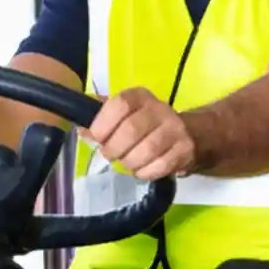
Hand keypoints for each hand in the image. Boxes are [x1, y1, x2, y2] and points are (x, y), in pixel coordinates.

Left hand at [82, 87, 197, 180]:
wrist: (187, 133)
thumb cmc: (145, 124)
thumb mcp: (124, 115)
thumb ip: (100, 119)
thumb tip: (81, 128)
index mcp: (139, 96)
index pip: (119, 104)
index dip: (103, 124)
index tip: (97, 138)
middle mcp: (159, 108)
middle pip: (132, 130)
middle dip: (114, 148)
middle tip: (110, 154)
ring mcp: (175, 129)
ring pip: (147, 150)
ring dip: (130, 162)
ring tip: (126, 162)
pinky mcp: (185, 149)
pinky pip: (160, 166)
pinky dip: (145, 172)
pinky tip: (142, 169)